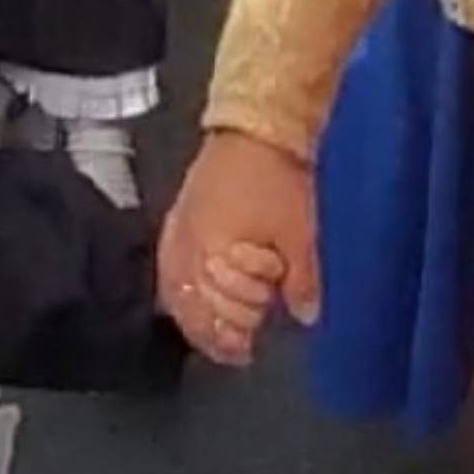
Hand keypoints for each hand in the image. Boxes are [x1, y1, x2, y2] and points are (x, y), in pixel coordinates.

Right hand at [159, 132, 320, 364]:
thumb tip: (305, 316)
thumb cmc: (277, 179)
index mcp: (214, 252)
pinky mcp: (177, 219)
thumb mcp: (299, 233)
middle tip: (241, 339)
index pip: (220, 310)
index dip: (239, 329)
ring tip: (212, 335)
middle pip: (194, 306)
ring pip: (175, 291)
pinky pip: (168, 267)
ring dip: (194, 316)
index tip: (251, 345)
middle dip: (220, 325)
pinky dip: (178, 290)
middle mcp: (187, 248)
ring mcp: (177, 232)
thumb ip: (301, 281)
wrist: (256, 128)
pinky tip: (186, 300)